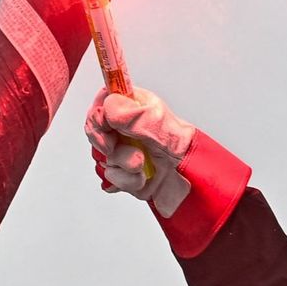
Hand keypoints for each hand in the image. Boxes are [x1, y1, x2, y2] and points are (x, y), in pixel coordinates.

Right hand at [84, 86, 195, 217]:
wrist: (191, 182)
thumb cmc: (182, 149)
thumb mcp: (158, 125)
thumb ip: (131, 115)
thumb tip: (108, 106)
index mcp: (133, 107)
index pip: (101, 102)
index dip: (98, 116)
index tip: (106, 128)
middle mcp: (124, 128)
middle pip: (95, 132)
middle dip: (111, 147)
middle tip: (130, 152)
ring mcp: (122, 150)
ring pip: (101, 157)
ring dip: (123, 166)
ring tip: (143, 165)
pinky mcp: (122, 172)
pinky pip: (109, 177)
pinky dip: (126, 181)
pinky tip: (142, 179)